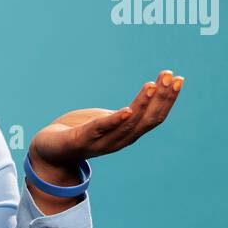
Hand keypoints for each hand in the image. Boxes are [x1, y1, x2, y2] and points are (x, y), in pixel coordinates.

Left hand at [29, 69, 184, 181]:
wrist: (49, 150)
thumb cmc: (80, 131)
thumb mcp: (108, 120)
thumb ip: (126, 112)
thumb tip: (149, 92)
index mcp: (127, 134)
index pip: (154, 117)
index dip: (168, 99)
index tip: (178, 79)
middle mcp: (119, 140)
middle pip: (147, 120)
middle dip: (162, 98)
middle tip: (172, 77)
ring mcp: (101, 142)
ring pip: (128, 125)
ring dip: (142, 104)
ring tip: (152, 85)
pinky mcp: (80, 141)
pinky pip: (100, 130)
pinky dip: (115, 121)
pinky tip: (127, 110)